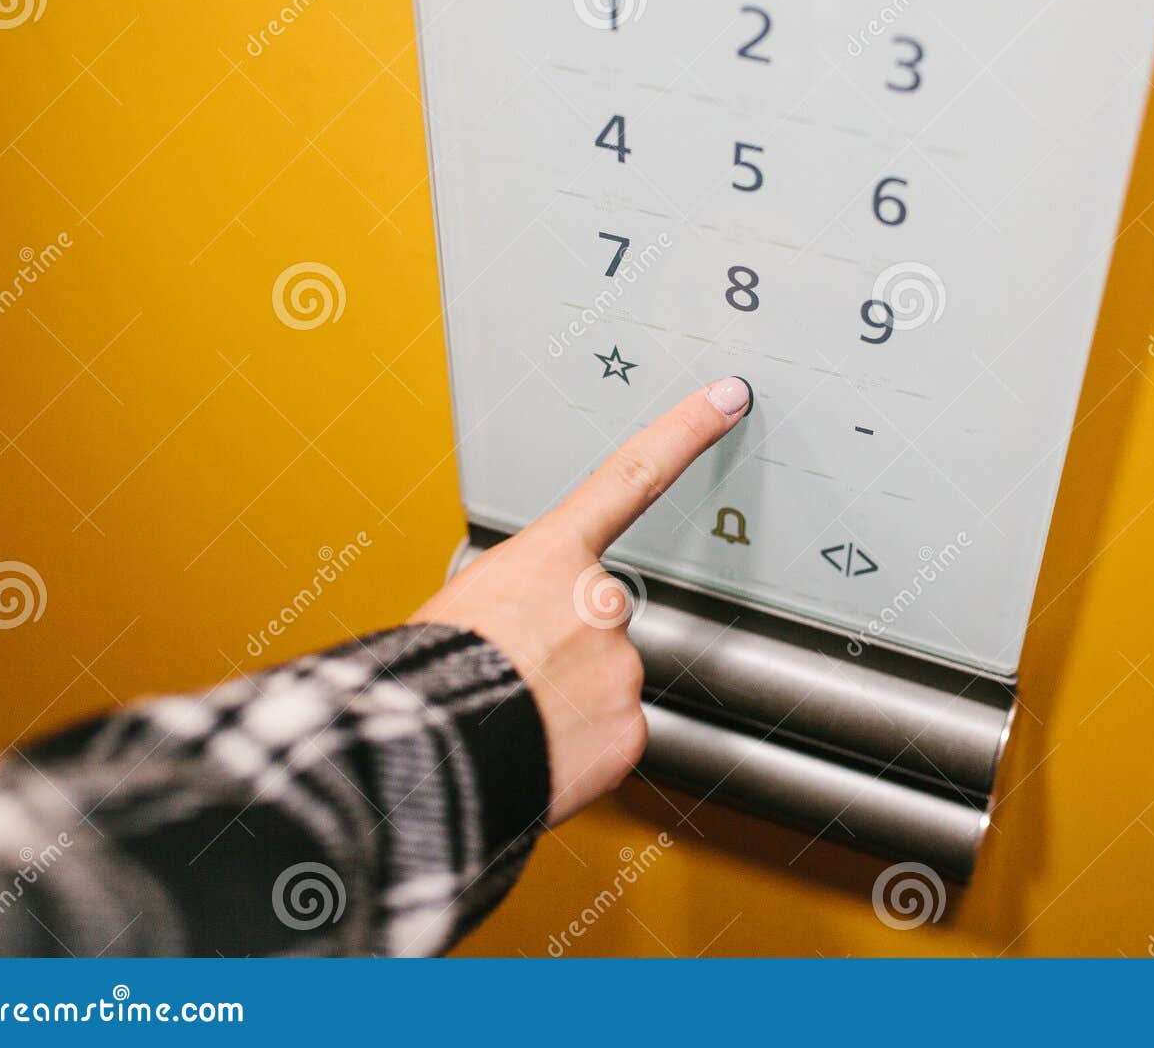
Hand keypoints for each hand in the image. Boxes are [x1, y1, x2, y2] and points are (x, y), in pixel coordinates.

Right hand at [412, 376, 751, 823]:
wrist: (429, 755)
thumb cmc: (425, 679)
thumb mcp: (458, 604)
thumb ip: (519, 600)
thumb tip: (528, 632)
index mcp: (551, 556)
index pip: (631, 476)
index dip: (686, 432)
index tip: (727, 399)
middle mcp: (601, 601)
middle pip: (601, 620)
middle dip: (566, 649)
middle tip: (514, 677)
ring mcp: (623, 665)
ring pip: (605, 682)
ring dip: (569, 700)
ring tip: (514, 719)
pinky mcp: (631, 730)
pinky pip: (609, 734)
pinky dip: (579, 747)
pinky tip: (540, 752)